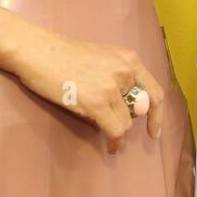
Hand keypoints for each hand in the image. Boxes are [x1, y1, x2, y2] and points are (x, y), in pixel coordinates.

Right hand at [9, 25, 165, 153]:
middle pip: (139, 110)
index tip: (154, 130)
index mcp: (128, 59)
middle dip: (129, 121)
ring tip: (107, 134)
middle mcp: (125, 71)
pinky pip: (115, 130)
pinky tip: (110, 145)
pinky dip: (114, 141)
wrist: (38, 50)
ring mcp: (111, 87)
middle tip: (115, 127)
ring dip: (118, 131)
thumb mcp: (100, 59)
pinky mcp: (96, 102)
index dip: (157, 115)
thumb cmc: (63, 54)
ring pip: (126, 123)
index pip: (155, 91)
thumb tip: (129, 107)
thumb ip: (118, 78)